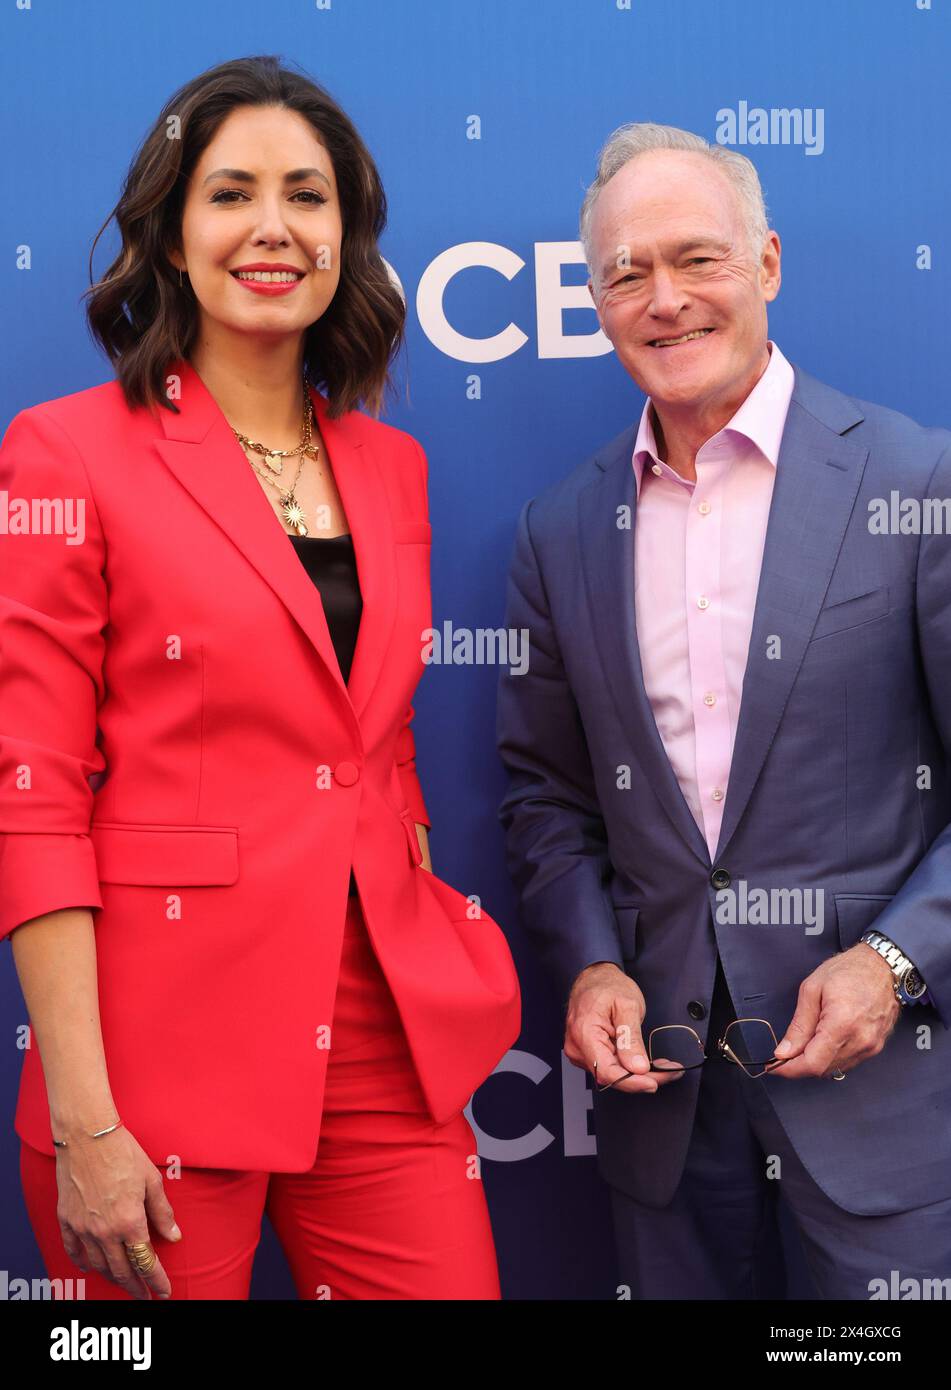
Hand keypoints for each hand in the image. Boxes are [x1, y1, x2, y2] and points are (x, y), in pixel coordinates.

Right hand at [55, 1125, 180, 1298]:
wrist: (88, 1135)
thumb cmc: (123, 1153)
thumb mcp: (152, 1180)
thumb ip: (162, 1212)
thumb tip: (174, 1237)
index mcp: (130, 1222)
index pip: (146, 1262)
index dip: (156, 1280)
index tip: (164, 1291)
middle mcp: (105, 1231)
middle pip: (121, 1270)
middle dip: (135, 1286)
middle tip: (144, 1295)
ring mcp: (83, 1228)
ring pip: (98, 1265)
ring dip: (112, 1277)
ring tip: (123, 1281)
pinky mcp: (67, 1220)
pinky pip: (74, 1251)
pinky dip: (83, 1263)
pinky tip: (90, 1266)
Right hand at [564, 962, 683, 1092]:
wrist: (595, 977)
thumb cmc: (608, 986)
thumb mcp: (627, 1005)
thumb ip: (631, 1038)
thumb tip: (637, 1067)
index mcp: (584, 1033)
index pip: (607, 1071)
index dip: (632, 1082)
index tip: (654, 1082)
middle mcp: (577, 1047)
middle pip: (611, 1075)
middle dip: (642, 1078)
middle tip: (669, 1071)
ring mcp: (581, 1051)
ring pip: (612, 1074)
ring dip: (637, 1074)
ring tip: (661, 1066)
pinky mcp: (588, 1053)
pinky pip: (610, 1066)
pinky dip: (629, 1067)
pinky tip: (645, 1062)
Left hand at [772, 943, 900, 1078]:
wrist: (883, 966)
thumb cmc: (849, 970)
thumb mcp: (812, 989)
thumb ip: (799, 1025)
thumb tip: (784, 1052)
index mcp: (842, 1024)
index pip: (813, 1063)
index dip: (790, 1069)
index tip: (775, 1066)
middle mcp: (860, 1041)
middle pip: (823, 1070)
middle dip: (800, 1065)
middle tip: (785, 1052)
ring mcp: (871, 1046)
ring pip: (835, 1068)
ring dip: (816, 1061)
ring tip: (805, 1041)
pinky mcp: (876, 1047)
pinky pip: (848, 1062)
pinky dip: (832, 1056)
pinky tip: (824, 1039)